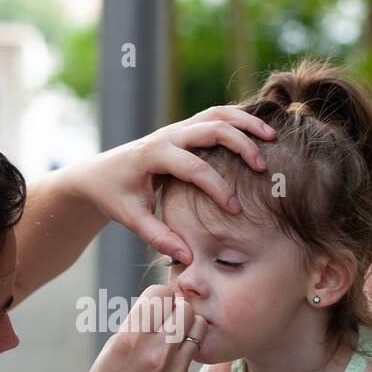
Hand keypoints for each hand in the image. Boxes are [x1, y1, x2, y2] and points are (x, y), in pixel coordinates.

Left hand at [60, 106, 275, 263]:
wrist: (99, 173)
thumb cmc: (115, 197)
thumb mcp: (131, 219)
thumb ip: (158, 237)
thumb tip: (187, 257)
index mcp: (153, 155)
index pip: (193, 167)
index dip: (217, 187)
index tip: (234, 209)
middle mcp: (167, 135)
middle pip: (211, 129)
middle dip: (240, 145)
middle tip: (262, 168)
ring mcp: (176, 128)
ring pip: (216, 114)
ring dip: (245, 123)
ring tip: (272, 137)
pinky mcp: (183, 129)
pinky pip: (214, 116)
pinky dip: (238, 118)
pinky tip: (259, 131)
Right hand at [79, 284, 207, 371]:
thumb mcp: (108, 352)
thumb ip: (133, 327)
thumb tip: (152, 308)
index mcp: (129, 338)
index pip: (159, 293)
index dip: (157, 295)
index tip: (150, 305)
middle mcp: (154, 349)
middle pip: (183, 304)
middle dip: (174, 305)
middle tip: (163, 317)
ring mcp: (172, 365)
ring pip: (196, 322)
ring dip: (186, 322)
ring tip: (171, 332)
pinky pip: (195, 346)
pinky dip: (188, 341)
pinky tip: (174, 351)